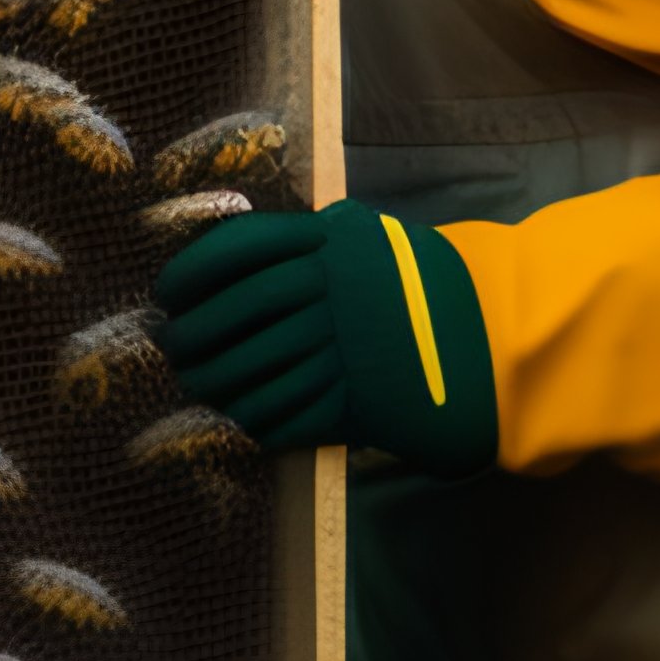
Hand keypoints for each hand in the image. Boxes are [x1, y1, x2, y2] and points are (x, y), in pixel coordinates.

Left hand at [151, 198, 497, 475]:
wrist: (491, 343)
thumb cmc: (429, 284)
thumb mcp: (374, 240)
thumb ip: (317, 243)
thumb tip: (247, 261)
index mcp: (332, 243)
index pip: (238, 248)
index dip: (192, 270)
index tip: (168, 292)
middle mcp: (329, 291)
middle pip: (233, 315)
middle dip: (191, 336)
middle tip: (172, 348)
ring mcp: (339, 349)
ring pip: (251, 370)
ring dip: (215, 384)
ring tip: (201, 386)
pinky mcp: (351, 401)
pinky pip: (284, 414)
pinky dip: (255, 420)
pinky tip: (244, 417)